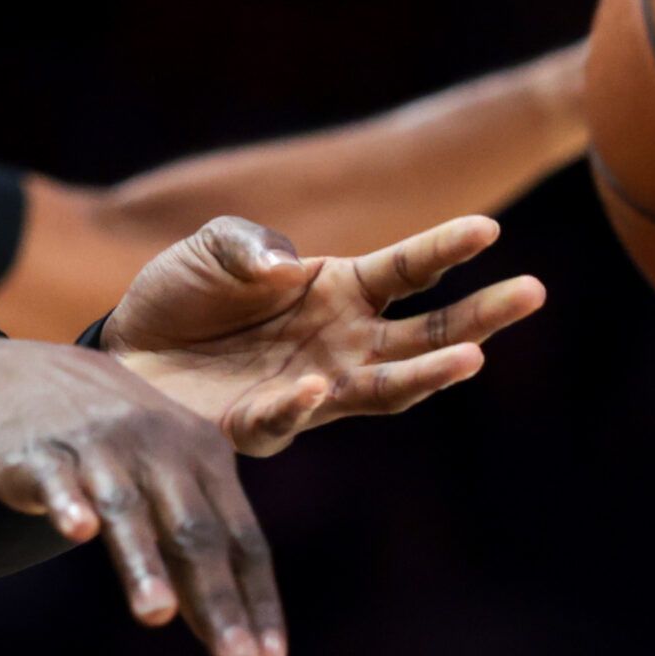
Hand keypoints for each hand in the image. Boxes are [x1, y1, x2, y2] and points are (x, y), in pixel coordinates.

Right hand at [0, 341, 286, 655]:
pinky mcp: (42, 452)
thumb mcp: (165, 472)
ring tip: (158, 616)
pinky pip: (58, 482)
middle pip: (194, 531)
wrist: (20, 372)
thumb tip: (231, 632)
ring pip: (127, 510)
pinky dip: (68, 505)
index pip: (241, 536)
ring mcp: (99, 446)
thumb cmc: (111, 439)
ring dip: (143, 563)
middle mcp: (158, 448)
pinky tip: (76, 531)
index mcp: (202, 454)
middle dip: (217, 600)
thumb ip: (195, 544)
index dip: (255, 599)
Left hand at [102, 214, 543, 456]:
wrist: (123, 351)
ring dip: (427, 376)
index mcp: (339, 289)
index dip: (446, 248)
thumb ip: (248, 246)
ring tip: (469, 357)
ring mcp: (310, 388)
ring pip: (384, 390)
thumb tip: (290, 270)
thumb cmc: (183, 293)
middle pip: (424, 333)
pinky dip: (300, 405)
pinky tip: (316, 386)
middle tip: (531, 293)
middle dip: (480, 315)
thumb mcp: (214, 246)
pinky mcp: (260, 425)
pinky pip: (287, 419)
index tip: (490, 230)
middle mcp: (341, 343)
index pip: (407, 268)